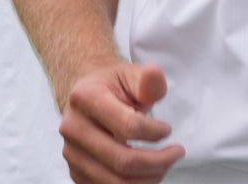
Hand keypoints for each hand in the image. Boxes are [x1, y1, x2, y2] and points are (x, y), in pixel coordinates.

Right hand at [57, 63, 184, 183]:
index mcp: (85, 98)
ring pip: (115, 182)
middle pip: (121, 161)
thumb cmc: (112, 86)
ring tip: (164, 165)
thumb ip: (148, 78)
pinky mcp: (75, 172)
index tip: (168, 129)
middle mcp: (73, 128)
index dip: (155, 133)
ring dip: (148, 179)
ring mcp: (71, 153)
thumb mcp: (131, 74)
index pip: (128, 126)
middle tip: (176, 154)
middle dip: (157, 162)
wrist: (86, 97)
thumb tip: (155, 76)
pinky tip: (147, 173)